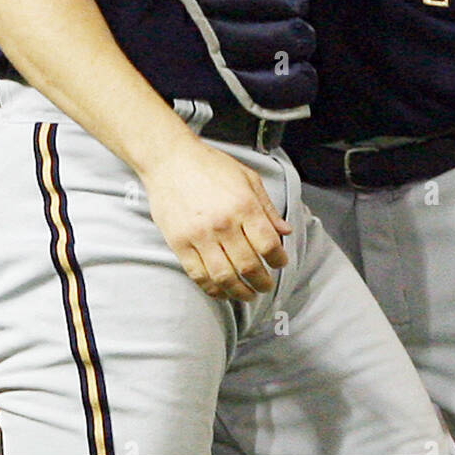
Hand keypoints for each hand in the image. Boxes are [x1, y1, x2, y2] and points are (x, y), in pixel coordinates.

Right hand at [141, 133, 291, 301]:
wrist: (170, 159)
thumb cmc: (210, 165)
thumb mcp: (247, 177)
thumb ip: (267, 207)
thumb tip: (285, 231)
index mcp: (243, 205)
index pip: (268, 244)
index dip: (278, 259)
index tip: (280, 263)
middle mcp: (223, 223)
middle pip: (249, 265)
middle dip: (262, 281)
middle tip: (265, 285)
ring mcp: (200, 236)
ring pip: (224, 277)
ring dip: (240, 292)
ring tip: (247, 294)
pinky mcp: (179, 244)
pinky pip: (198, 275)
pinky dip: (213, 289)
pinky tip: (222, 291)